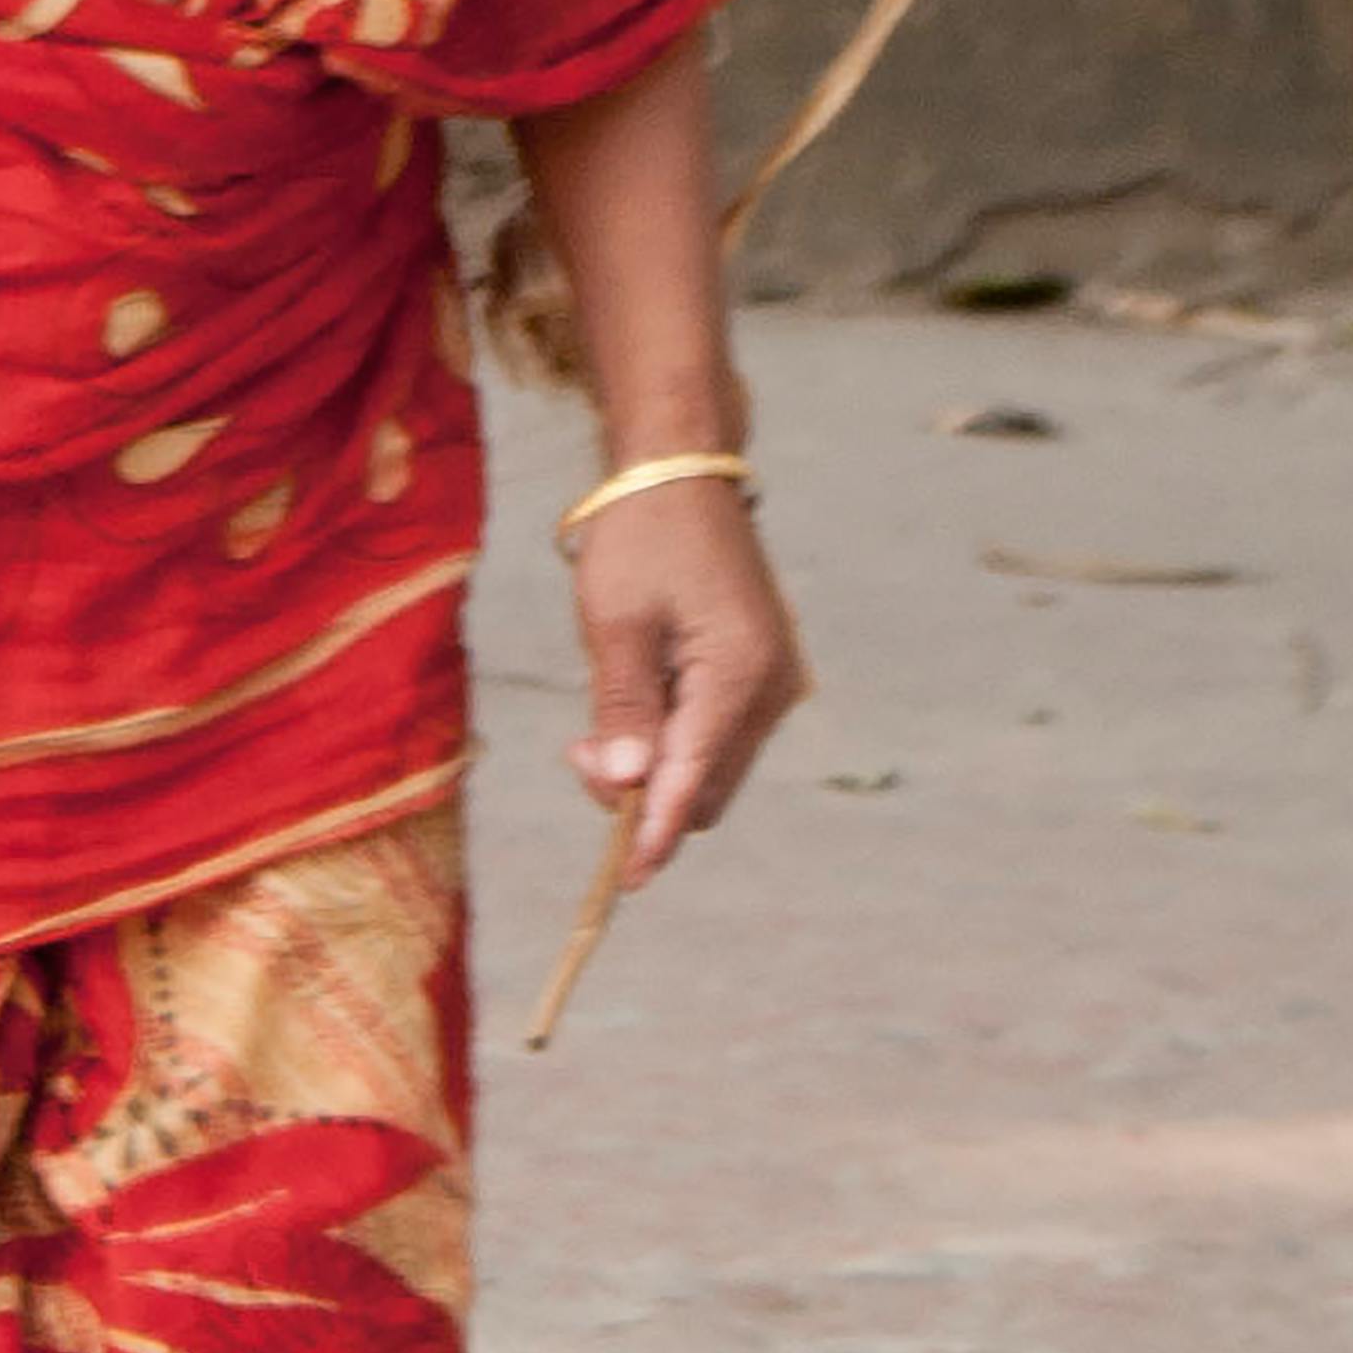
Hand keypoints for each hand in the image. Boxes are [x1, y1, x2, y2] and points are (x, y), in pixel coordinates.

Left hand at [569, 471, 808, 878]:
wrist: (681, 474)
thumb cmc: (639, 538)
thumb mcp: (613, 621)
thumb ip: (622, 708)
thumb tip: (624, 785)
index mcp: (737, 674)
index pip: (693, 780)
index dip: (654, 833)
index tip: (625, 879)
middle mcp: (769, 688)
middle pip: (707, 788)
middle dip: (644, 794)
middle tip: (581, 752)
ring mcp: (771, 681)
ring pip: (712, 765)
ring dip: (657, 765)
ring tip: (599, 720)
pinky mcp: (758, 673)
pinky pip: (716, 733)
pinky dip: (674, 738)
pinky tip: (634, 700)